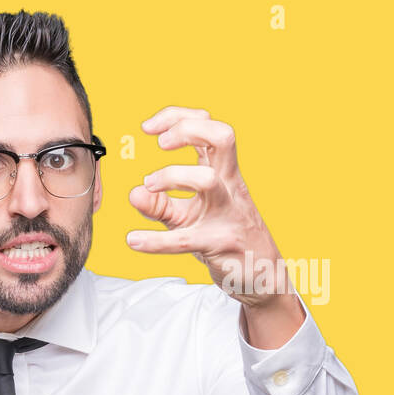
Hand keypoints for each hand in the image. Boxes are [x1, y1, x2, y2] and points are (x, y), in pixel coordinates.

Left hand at [126, 106, 288, 308]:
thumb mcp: (189, 219)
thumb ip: (162, 205)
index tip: (149, 127)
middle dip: (187, 130)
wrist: (261, 276)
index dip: (179, 118)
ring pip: (206, 181)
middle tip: (159, 144)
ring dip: (171, 176)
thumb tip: (134, 193)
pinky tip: (133, 241)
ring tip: (148, 186)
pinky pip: (187, 240)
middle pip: (222, 137)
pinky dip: (156, 241)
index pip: (209, 128)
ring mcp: (227, 214)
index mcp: (223, 173)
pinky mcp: (220, 244)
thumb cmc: (224, 237)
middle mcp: (229, 186)